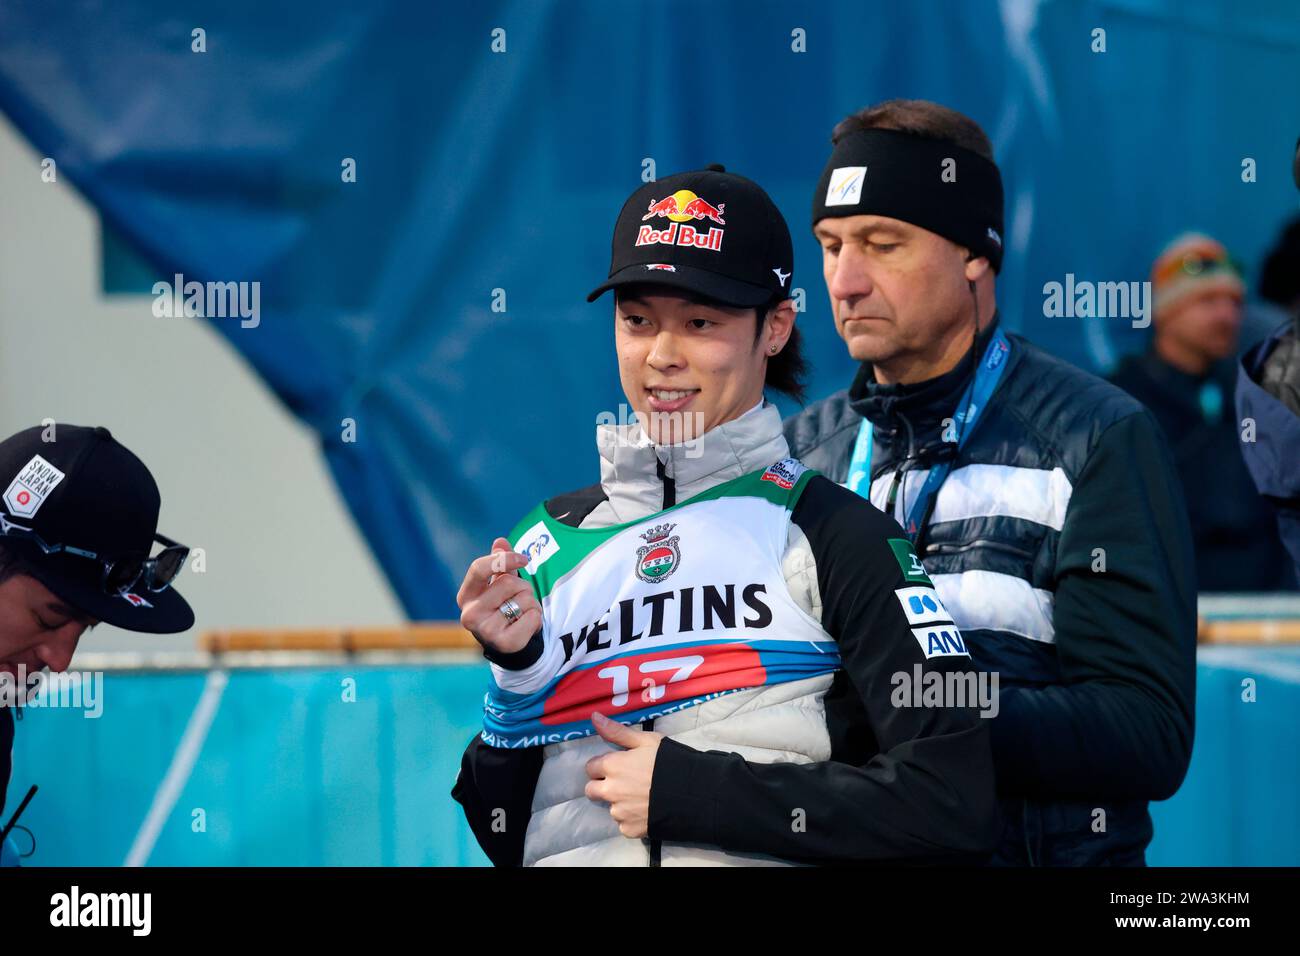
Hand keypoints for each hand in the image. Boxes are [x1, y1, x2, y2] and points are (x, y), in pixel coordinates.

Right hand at [456, 537, 541, 654]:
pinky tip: (525, 625)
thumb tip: (500, 542)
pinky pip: (533, 617)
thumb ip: (499, 562)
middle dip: (523, 586)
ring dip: (531, 603)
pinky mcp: (504, 643)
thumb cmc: (501, 605)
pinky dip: (536, 618)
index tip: (524, 559)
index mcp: (465, 595)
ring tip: (521, 613)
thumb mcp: (498, 582)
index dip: (504, 559)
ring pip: (524, 600)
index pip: (479, 568)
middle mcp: (470, 614)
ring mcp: (485, 631)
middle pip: (508, 583)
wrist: (506, 641)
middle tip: (520, 598)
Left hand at [584, 711, 662, 838]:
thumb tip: (594, 717)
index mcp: (612, 766)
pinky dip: (631, 819)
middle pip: (592, 790)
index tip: (617, 766)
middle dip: (602, 786)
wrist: (690, 793)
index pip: (591, 767)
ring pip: (610, 807)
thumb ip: (617, 732)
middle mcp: (610, 790)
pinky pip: (624, 824)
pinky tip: (646, 811)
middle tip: (623, 783)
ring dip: (620, 803)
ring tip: (641, 797)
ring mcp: (619, 812)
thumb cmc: (669, 762)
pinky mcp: (629, 829)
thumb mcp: (645, 740)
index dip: (603, 766)